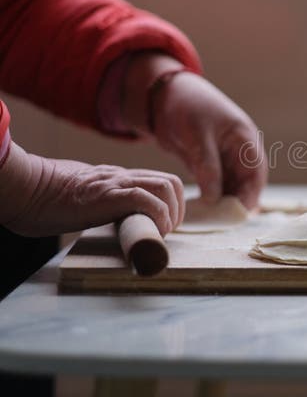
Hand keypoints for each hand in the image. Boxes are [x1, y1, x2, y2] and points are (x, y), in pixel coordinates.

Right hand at [0, 142, 183, 236]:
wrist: (24, 188)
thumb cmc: (43, 199)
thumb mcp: (81, 198)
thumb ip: (98, 202)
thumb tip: (102, 221)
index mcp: (115, 178)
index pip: (158, 180)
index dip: (171, 202)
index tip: (164, 224)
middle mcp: (120, 177)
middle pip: (171, 181)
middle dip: (178, 208)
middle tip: (167, 230)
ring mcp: (115, 183)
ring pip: (166, 186)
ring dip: (171, 213)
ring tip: (160, 232)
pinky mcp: (107, 194)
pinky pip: (146, 199)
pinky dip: (158, 215)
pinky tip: (152, 231)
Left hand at [151, 72, 266, 209]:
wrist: (162, 96)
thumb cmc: (186, 107)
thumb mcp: (198, 136)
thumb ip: (208, 166)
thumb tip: (214, 199)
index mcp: (245, 138)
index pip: (256, 172)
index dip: (252, 193)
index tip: (240, 213)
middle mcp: (238, 151)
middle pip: (245, 183)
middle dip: (236, 202)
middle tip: (222, 221)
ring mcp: (224, 158)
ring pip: (230, 187)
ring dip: (222, 202)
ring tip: (209, 219)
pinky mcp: (208, 165)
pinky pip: (214, 186)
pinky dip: (209, 197)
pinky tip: (199, 209)